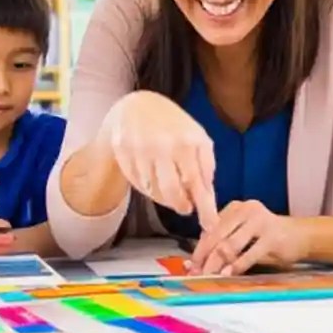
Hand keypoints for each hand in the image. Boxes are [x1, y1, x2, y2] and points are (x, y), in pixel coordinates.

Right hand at [102, 91, 219, 228]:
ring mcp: (140, 149)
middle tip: (185, 208)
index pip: (198, 183)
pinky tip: (152, 176)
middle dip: (181, 205)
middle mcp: (163, 145)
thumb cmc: (174, 127)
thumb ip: (205, 167)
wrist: (136, 106)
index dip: (205, 208)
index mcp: (187, 142)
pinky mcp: (122, 153)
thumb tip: (206, 198)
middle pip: (173, 193)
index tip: (210, 225)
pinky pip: (138, 184)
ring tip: (169, 187)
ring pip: (154, 191)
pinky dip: (148, 187)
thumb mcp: (197, 139)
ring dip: (164, 197)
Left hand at [190, 200, 308, 275]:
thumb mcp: (242, 236)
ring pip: (229, 245)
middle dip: (205, 257)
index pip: (210, 229)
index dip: (199, 249)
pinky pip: (249, 254)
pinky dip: (236, 266)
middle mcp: (245, 210)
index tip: (190, 266)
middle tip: (196, 274)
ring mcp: (260, 221)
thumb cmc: (267, 239)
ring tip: (209, 276)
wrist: (300, 236)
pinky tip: (228, 274)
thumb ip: (221, 244)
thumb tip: (194, 264)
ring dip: (217, 263)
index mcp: (234, 208)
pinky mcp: (272, 236)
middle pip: (217, 236)